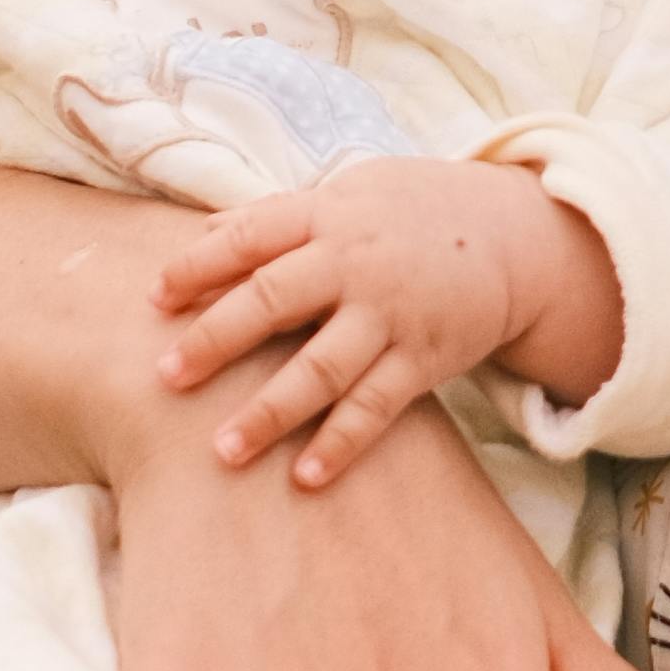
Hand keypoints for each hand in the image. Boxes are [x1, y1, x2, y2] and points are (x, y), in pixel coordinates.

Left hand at [147, 156, 620, 489]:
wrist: (515, 236)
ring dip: (271, 410)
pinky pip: (376, 406)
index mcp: (328, 215)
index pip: (250, 236)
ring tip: (223, 450)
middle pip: (274, 300)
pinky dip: (342, 442)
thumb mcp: (347, 194)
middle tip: (165, 376)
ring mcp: (391, 314)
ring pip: (322, 367)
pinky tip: (305, 477)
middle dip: (217, 339)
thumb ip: (278, 217)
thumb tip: (200, 235)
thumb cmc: (412, 212)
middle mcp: (356, 263)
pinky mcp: (424, 357)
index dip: (198, 265)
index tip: (154, 300)